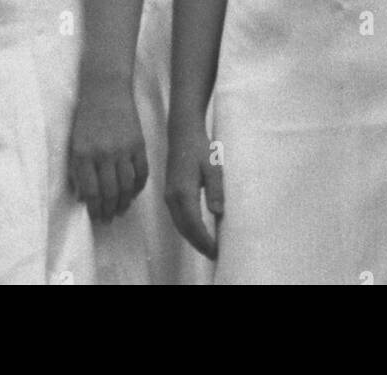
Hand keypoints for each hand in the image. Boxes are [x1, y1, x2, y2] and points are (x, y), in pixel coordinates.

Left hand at [68, 78, 147, 223]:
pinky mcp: (138, 143)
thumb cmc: (86, 117)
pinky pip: (142, 171)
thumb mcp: (74, 143)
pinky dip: (139, 185)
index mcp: (83, 155)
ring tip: (122, 209)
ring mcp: (123, 149)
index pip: (91, 192)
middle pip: (110, 192)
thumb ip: (76, 170)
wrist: (106, 89)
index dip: (94, 209)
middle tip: (109, 218)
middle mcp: (103, 154)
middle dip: (109, 210)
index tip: (96, 216)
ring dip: (125, 201)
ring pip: (127, 185)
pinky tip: (134, 192)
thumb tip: (83, 197)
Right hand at [164, 117, 223, 258]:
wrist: (183, 132)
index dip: (204, 240)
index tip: (216, 251)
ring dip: (192, 238)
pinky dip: (187, 228)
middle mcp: (172, 197)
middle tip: (214, 254)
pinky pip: (177, 218)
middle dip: (198, 244)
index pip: (193, 224)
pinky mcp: (169, 192)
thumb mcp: (212, 166)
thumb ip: (215, 189)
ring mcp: (168, 196)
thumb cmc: (200, 147)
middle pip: (184, 229)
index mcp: (183, 192)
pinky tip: (197, 231)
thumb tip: (218, 213)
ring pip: (179, 225)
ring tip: (208, 247)